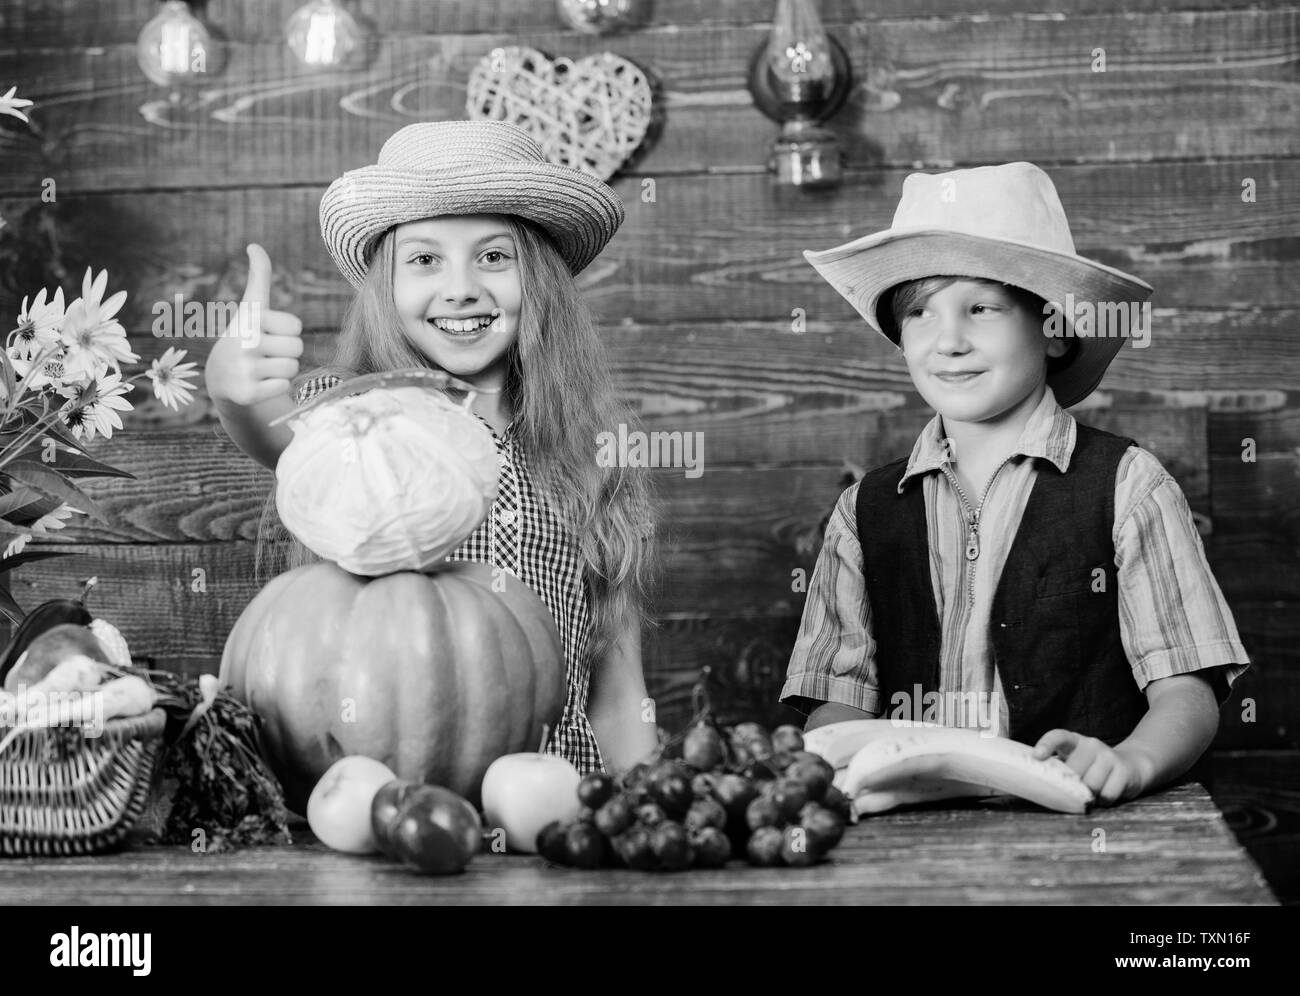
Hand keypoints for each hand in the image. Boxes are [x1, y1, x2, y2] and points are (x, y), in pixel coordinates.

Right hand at [203, 244, 304, 407]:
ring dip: (282, 370)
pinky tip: (259, 384)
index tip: (268, 332)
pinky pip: (284, 387)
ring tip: (262, 368)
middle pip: (297, 348)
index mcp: (250, 318)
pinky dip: (276, 387)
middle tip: (266, 353)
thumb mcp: (251, 307)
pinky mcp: (247, 393)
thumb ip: (259, 277)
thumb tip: (254, 245)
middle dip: (286, 351)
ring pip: (292, 368)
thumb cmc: (245, 337)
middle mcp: (245, 341)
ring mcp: (244, 368)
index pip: (296, 326)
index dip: (287, 331)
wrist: (221, 378)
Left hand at [1033, 729, 1148, 805]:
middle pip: (1074, 770)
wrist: (1132, 765)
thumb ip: (1060, 767)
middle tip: (1073, 791)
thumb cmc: (1093, 767)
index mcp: (1074, 741)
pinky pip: (1107, 795)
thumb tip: (1035, 782)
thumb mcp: (1076, 760)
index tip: (1036, 756)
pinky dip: (1103, 801)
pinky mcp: (1123, 770)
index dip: (1046, 744)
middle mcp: (1091, 745)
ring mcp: (1108, 756)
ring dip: (1089, 796)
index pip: (1058, 736)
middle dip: (1071, 785)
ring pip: (1091, 785)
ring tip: (1091, 793)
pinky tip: (1105, 795)